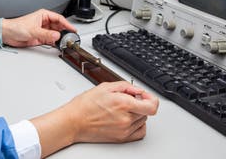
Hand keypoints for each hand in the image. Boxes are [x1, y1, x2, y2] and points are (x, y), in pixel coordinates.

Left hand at [3, 9, 75, 46]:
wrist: (7, 34)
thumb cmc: (16, 26)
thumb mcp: (33, 30)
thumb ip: (46, 34)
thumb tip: (56, 35)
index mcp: (43, 15)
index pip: (59, 18)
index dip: (67, 24)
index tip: (72, 29)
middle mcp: (44, 22)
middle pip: (58, 26)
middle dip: (64, 31)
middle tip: (70, 37)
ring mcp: (42, 30)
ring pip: (55, 34)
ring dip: (59, 38)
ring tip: (64, 42)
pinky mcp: (40, 38)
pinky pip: (50, 40)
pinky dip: (54, 43)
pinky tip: (57, 45)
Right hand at [31, 81, 158, 156]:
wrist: (74, 121)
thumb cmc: (85, 105)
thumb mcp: (106, 87)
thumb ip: (126, 86)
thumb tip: (138, 90)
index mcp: (123, 103)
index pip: (152, 105)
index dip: (151, 98)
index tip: (146, 96)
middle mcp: (126, 118)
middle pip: (147, 111)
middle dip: (140, 103)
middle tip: (128, 99)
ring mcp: (125, 130)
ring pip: (143, 120)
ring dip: (138, 113)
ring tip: (123, 109)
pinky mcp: (122, 138)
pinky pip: (140, 132)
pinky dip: (138, 125)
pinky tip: (129, 119)